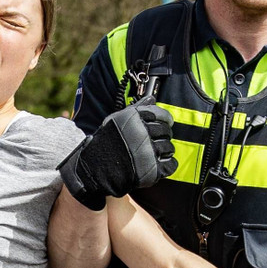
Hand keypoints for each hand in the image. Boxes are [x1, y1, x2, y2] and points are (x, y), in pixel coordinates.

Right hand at [59, 98, 175, 209]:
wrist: (96, 167)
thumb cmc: (106, 142)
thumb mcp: (117, 120)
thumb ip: (137, 108)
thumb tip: (152, 98)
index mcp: (134, 119)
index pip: (161, 115)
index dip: (166, 119)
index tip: (167, 123)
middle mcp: (142, 133)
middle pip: (166, 131)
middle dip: (164, 135)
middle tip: (158, 140)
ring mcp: (147, 152)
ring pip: (169, 147)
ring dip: (166, 150)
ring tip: (157, 153)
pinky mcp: (151, 169)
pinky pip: (170, 165)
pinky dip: (169, 165)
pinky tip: (162, 164)